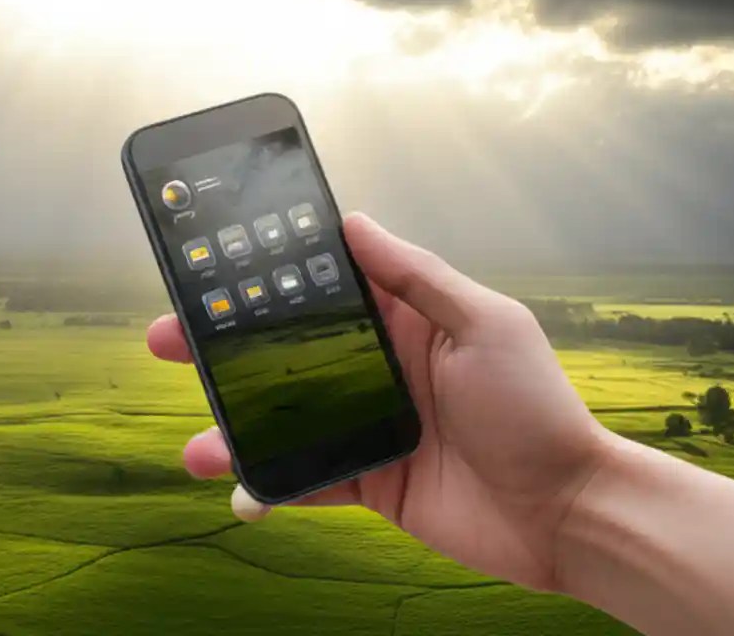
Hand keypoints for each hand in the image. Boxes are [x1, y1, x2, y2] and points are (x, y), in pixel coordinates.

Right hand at [147, 213, 611, 590]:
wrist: (565, 512)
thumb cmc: (537, 409)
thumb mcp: (485, 324)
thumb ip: (416, 277)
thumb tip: (354, 222)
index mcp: (405, 320)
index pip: (324, 286)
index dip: (268, 273)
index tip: (214, 262)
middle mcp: (379, 367)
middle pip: (285, 349)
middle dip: (224, 345)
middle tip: (168, 336)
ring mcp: (368, 423)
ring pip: (282, 416)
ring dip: (233, 425)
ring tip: (197, 442)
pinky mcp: (367, 479)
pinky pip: (304, 477)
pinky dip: (268, 485)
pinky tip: (240, 489)